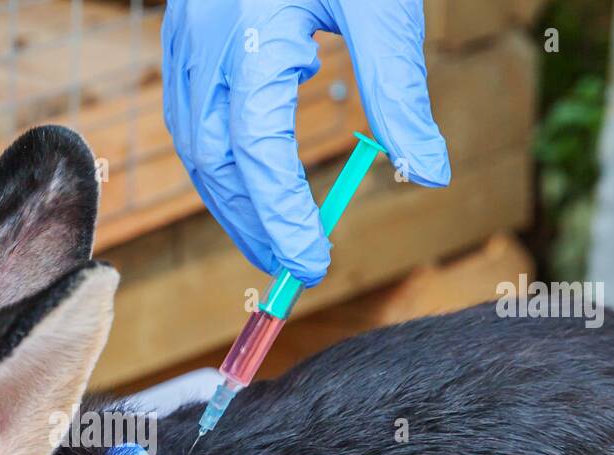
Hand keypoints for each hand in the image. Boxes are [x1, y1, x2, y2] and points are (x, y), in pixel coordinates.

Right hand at [162, 0, 449, 285]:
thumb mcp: (382, 6)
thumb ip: (399, 91)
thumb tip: (430, 173)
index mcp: (248, 42)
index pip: (258, 156)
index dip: (283, 219)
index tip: (314, 263)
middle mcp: (202, 53)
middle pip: (217, 167)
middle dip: (253, 226)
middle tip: (296, 269)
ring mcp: (183, 47)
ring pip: (195, 150)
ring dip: (232, 202)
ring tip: (271, 239)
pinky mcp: (183, 41)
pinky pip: (190, 120)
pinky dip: (220, 162)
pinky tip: (251, 175)